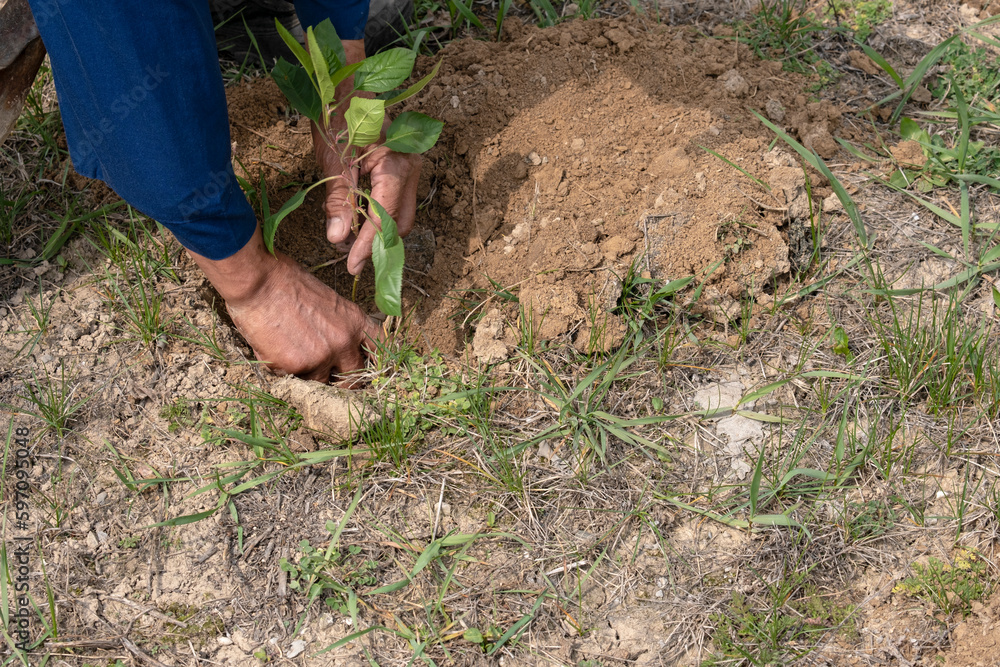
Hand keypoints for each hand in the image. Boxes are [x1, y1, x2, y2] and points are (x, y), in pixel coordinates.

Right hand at [189, 227, 381, 382]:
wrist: (258, 282)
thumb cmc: (287, 283)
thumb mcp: (328, 300)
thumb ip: (340, 325)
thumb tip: (344, 346)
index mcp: (355, 322)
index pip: (379, 350)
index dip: (373, 361)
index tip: (365, 366)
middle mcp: (344, 343)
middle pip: (355, 378)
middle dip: (342, 380)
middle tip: (329, 376)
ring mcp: (321, 358)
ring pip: (323, 383)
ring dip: (311, 376)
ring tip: (295, 358)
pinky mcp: (296, 368)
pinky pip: (296, 381)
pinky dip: (287, 372)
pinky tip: (276, 352)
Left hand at [312, 40, 421, 275]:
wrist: (348, 86)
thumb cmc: (339, 117)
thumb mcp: (333, 160)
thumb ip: (339, 200)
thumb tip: (338, 238)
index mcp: (395, 165)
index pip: (384, 218)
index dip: (368, 245)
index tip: (353, 267)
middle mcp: (411, 169)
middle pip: (400, 224)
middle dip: (376, 243)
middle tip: (348, 254)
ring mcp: (411, 170)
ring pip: (401, 217)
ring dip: (377, 231)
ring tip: (348, 234)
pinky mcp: (404, 171)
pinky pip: (397, 203)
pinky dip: (378, 216)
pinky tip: (357, 216)